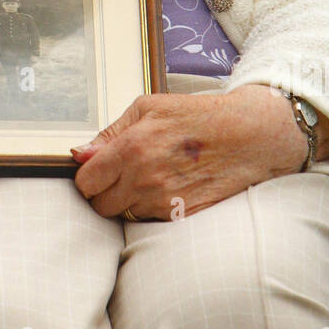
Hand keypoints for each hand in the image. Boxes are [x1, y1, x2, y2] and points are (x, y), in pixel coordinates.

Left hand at [71, 85, 309, 221]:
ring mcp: (164, 202)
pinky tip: (170, 186)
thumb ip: (110, 133)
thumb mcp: (149, 107)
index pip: (85, 182)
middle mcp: (145, 180)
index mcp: (131, 148)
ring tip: (153, 176)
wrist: (248, 136)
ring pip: (126, 215)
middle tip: (123, 175)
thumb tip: (80, 154)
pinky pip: (151, 221)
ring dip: (131, 201)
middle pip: (101, 206)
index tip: (97, 172)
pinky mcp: (182, 217)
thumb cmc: (198, 116)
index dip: (88, 177)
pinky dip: (154, 209)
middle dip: (106, 193)